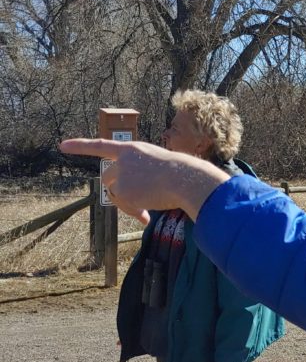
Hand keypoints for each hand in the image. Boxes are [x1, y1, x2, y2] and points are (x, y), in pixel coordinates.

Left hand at [59, 138, 229, 222]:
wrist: (186, 178)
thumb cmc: (181, 173)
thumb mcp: (159, 165)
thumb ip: (143, 174)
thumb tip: (138, 200)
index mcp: (133, 149)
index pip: (101, 145)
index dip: (80, 146)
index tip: (62, 146)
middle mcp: (123, 160)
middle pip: (108, 178)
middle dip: (118, 190)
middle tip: (135, 203)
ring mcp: (122, 175)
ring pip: (116, 194)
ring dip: (129, 203)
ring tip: (148, 209)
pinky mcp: (123, 191)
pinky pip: (125, 207)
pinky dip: (135, 213)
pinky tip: (147, 216)